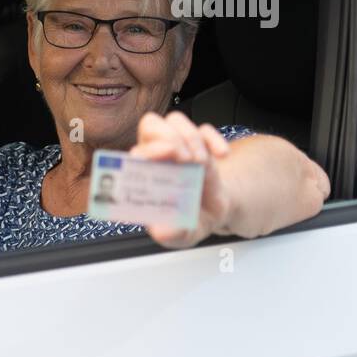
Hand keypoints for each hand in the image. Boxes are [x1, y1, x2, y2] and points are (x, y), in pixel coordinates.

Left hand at [128, 110, 232, 248]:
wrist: (212, 214)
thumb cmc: (186, 221)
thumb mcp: (180, 235)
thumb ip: (170, 234)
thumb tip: (160, 231)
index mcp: (144, 174)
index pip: (135, 153)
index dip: (144, 152)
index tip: (157, 159)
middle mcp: (157, 156)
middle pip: (150, 125)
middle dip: (166, 137)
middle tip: (182, 158)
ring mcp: (179, 146)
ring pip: (175, 121)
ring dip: (190, 138)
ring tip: (200, 163)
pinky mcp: (201, 143)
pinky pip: (204, 129)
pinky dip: (214, 139)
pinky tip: (222, 155)